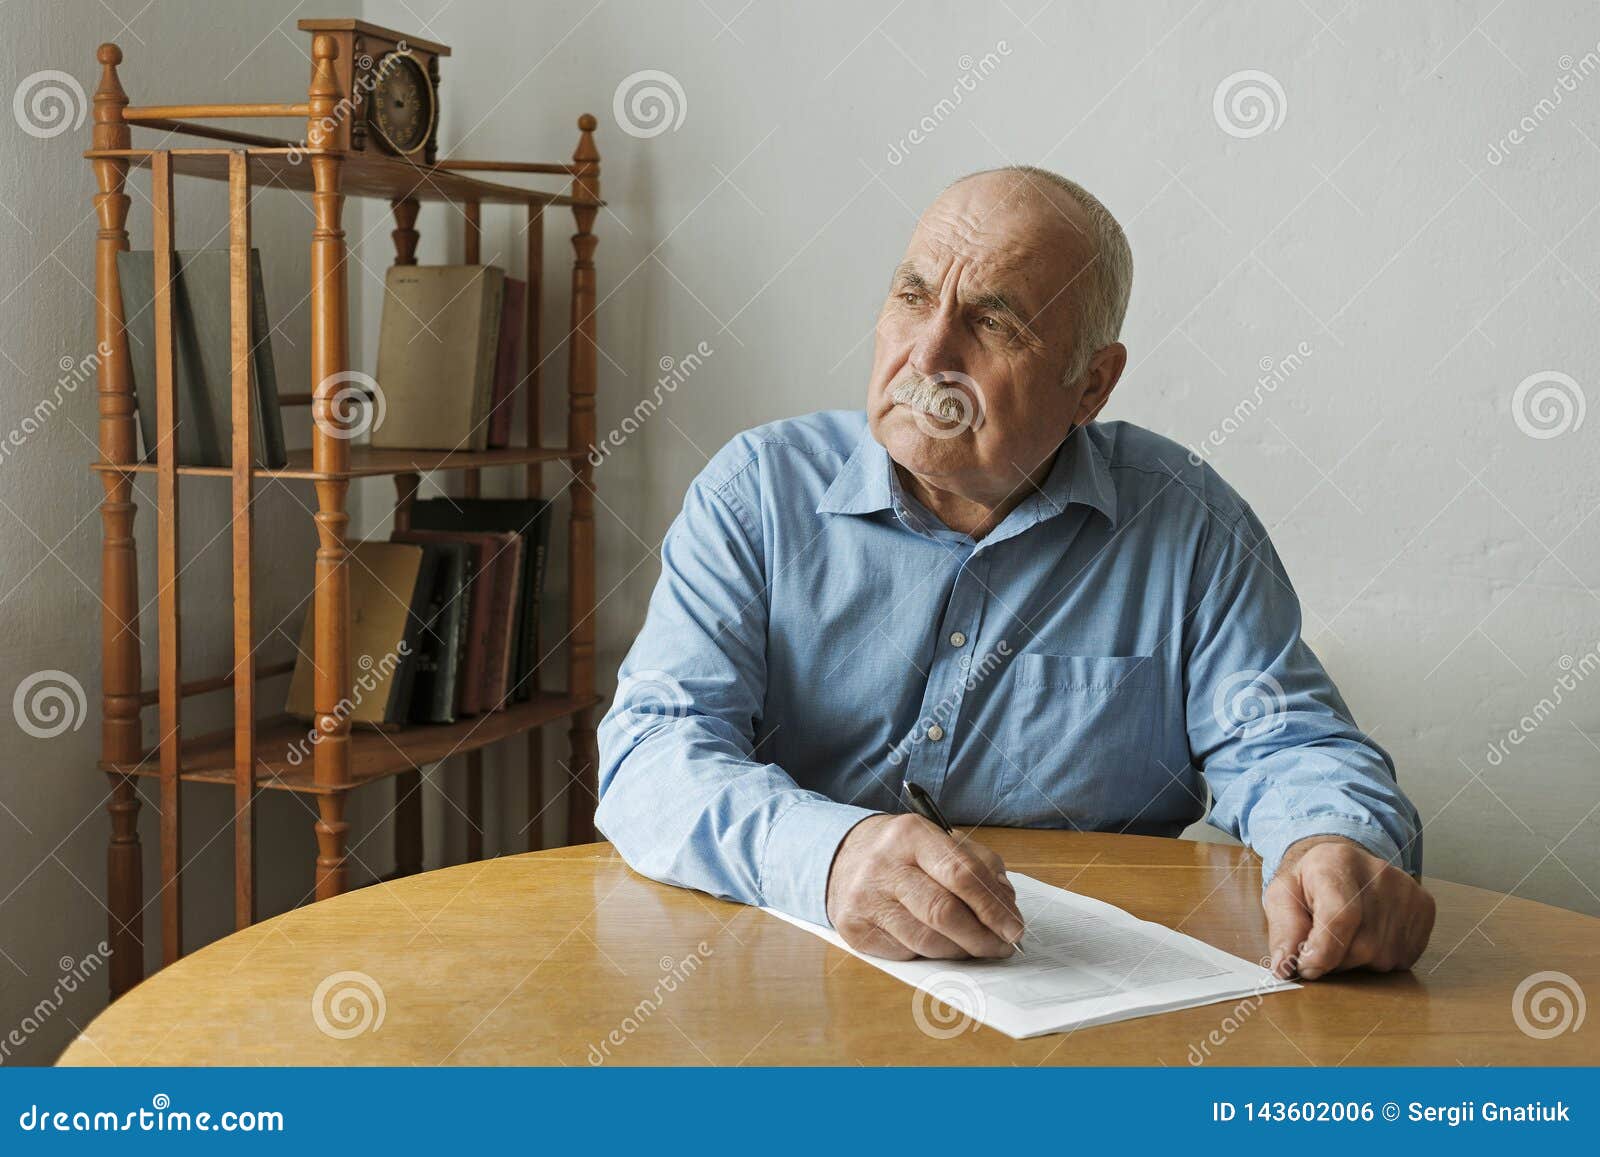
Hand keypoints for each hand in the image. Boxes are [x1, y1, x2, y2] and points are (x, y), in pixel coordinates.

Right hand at [825, 813, 1023, 959]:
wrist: (845, 857)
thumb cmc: (906, 852)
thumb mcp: (942, 841)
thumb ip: (981, 866)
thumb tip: (1006, 908)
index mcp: (911, 834)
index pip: (961, 874)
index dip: (993, 907)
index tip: (1015, 928)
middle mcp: (883, 865)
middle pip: (944, 912)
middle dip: (982, 936)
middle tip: (1002, 946)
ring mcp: (865, 899)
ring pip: (928, 940)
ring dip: (961, 951)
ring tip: (975, 946)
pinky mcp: (855, 929)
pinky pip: (907, 954)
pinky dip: (933, 954)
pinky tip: (942, 945)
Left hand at [1264, 835, 1435, 979]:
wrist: (1345, 863)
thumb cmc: (1309, 882)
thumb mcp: (1283, 896)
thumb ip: (1283, 930)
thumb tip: (1284, 966)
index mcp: (1336, 863)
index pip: (1340, 917)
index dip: (1322, 951)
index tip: (1305, 967)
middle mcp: (1380, 875)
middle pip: (1360, 946)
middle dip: (1333, 958)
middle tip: (1320, 942)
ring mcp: (1407, 893)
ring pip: (1380, 958)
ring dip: (1355, 960)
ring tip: (1344, 933)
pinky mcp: (1425, 909)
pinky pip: (1400, 959)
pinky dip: (1378, 958)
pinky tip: (1367, 933)